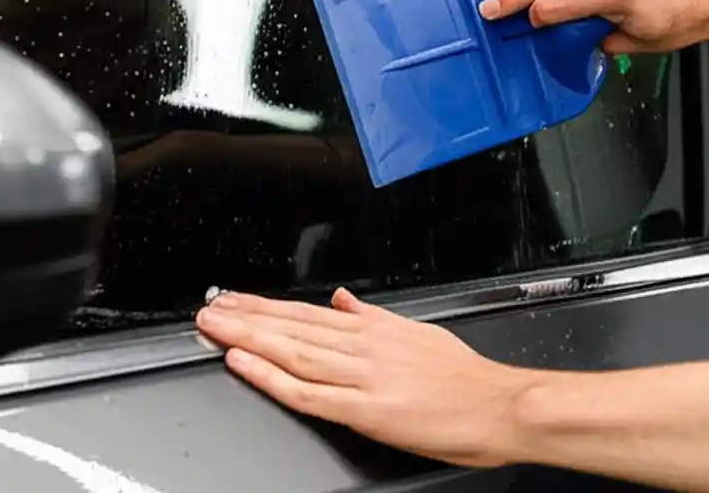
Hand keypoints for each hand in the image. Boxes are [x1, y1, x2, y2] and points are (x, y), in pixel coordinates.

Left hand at [194, 289, 535, 467]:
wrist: (501, 405)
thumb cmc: (467, 378)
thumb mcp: (419, 332)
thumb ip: (375, 318)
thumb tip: (345, 300)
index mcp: (376, 331)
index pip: (308, 314)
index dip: (266, 307)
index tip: (234, 300)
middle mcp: (364, 348)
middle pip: (292, 328)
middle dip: (245, 318)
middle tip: (207, 309)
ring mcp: (363, 377)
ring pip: (293, 352)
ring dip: (248, 338)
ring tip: (213, 328)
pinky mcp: (367, 409)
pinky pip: (307, 393)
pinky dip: (272, 377)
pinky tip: (245, 365)